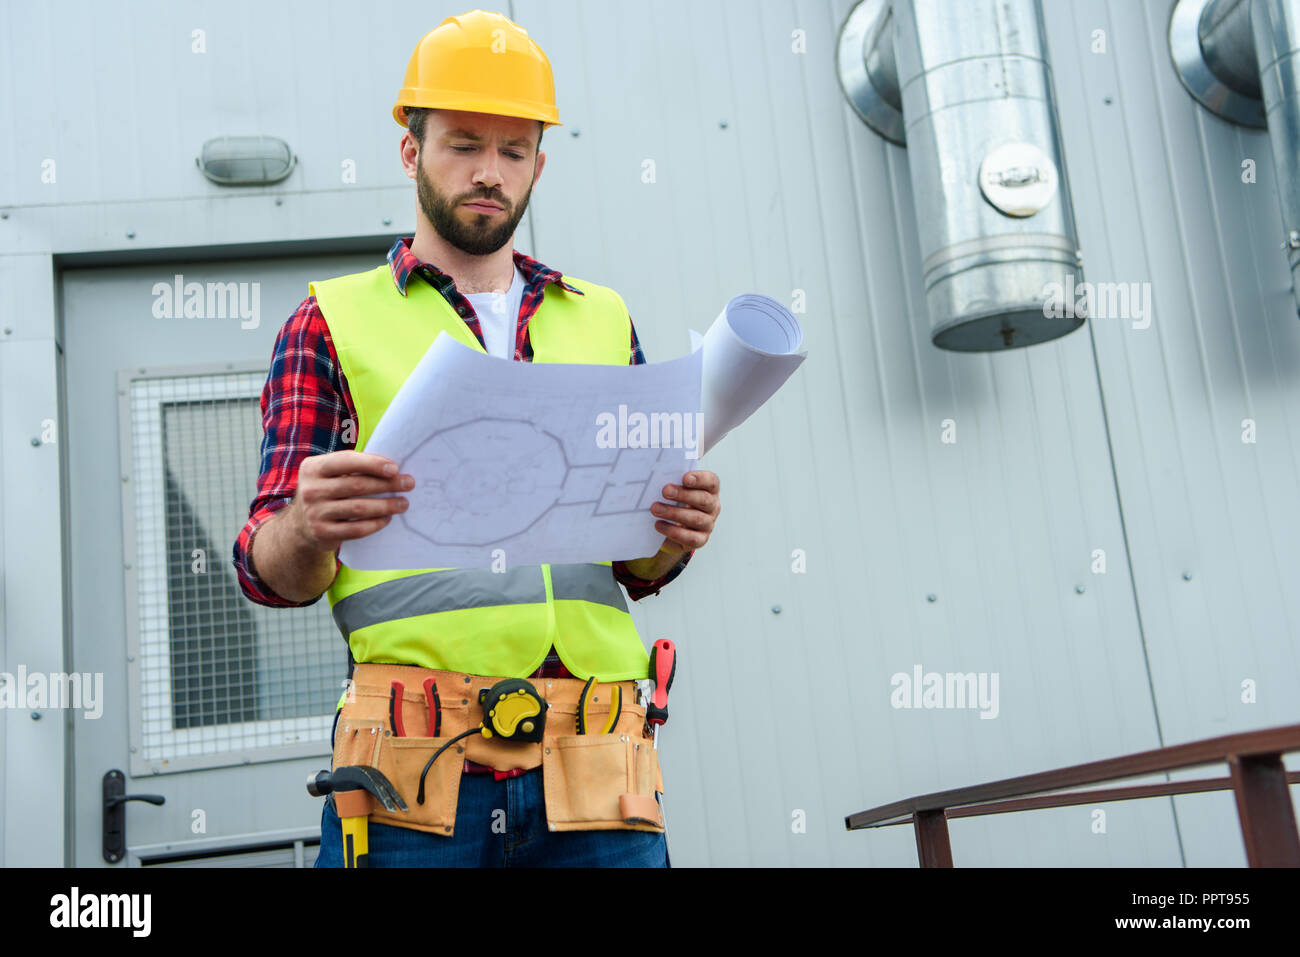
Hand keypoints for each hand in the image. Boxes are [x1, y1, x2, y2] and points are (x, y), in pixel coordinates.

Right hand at [287, 451, 413, 552]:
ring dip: (386, 505)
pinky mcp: (323, 533)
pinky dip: (375, 524)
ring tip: (403, 503)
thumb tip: (392, 468)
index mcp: (313, 468)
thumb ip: (352, 468)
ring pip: (359, 508)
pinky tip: (387, 519)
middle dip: (387, 484)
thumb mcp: (329, 475)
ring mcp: (315, 512)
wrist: (300, 526)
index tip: (395, 468)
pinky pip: (356, 529)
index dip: (372, 464)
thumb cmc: (326, 492)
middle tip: (409, 484)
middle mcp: (311, 489)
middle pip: (356, 485)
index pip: (346, 461)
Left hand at [650, 469, 720, 555]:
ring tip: (655, 509)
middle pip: (703, 499)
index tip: (685, 478)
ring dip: (674, 513)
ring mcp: (708, 524)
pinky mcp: (700, 540)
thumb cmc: (674, 503)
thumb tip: (658, 473)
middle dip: (683, 495)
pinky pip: (690, 538)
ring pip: (696, 519)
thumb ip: (672, 480)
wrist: (672, 528)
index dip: (700, 479)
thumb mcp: (674, 489)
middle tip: (665, 491)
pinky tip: (659, 525)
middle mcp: (712, 507)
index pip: (711, 481)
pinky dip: (673, 531)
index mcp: (709, 490)